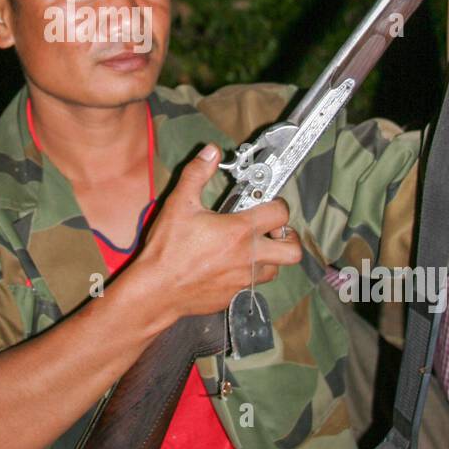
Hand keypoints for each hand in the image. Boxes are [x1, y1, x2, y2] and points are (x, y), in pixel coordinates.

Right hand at [135, 141, 302, 323]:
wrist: (157, 290)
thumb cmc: (168, 249)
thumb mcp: (179, 204)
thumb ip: (197, 174)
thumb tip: (210, 152)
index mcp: (239, 231)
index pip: (280, 213)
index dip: (277, 204)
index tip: (266, 203)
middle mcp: (248, 257)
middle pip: (292, 251)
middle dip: (287, 237)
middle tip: (272, 230)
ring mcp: (243, 279)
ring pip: (275, 270)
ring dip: (269, 257)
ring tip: (252, 248)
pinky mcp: (234, 295)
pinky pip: (253, 286)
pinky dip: (249, 275)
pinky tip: (230, 266)